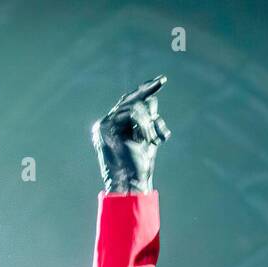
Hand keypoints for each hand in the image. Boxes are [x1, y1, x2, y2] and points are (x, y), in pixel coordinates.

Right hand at [92, 75, 170, 193]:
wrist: (131, 184)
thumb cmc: (140, 167)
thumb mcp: (149, 140)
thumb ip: (149, 122)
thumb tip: (153, 101)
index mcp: (117, 126)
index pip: (131, 103)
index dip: (145, 91)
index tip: (161, 80)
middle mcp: (108, 123)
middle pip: (130, 100)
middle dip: (147, 90)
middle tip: (162, 81)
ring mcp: (105, 125)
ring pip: (134, 107)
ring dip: (148, 123)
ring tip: (152, 139)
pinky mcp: (105, 127)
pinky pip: (130, 114)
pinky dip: (143, 124)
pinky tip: (146, 138)